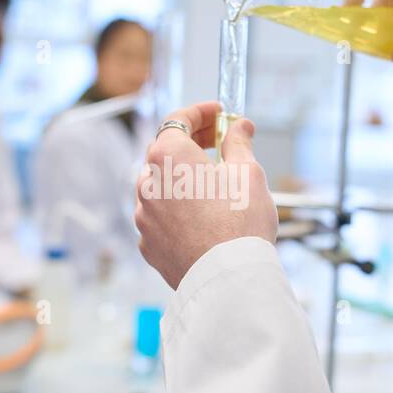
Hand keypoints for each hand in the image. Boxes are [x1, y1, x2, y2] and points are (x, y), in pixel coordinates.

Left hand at [134, 101, 277, 288]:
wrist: (228, 280)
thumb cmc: (240, 223)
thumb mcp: (248, 172)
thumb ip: (238, 143)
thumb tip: (239, 127)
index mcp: (167, 157)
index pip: (177, 119)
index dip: (201, 112)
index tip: (220, 113)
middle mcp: (147, 184)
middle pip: (165, 151)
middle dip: (191, 142)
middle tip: (219, 141)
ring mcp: (144, 217)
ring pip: (160, 186)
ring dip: (181, 177)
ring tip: (212, 181)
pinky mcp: (148, 244)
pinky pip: (160, 216)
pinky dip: (176, 208)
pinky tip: (200, 214)